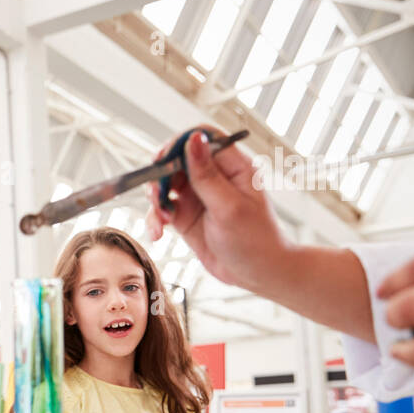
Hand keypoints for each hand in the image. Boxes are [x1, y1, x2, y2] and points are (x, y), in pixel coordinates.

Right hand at [144, 127, 287, 291]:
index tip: (163, 161)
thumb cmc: (255, 241)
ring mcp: (198, 196)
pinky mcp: (186, 216)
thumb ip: (206, 175)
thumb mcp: (229, 207)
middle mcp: (213, 177)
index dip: (179, 145)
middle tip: (157, 196)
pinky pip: (162, 210)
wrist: (257, 274)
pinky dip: (155, 220)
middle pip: (177, 160)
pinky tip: (158, 233)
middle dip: (161, 176)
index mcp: (232, 167)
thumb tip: (193, 139)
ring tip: (161, 218)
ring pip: (165, 185)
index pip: (202, 138)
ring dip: (155, 200)